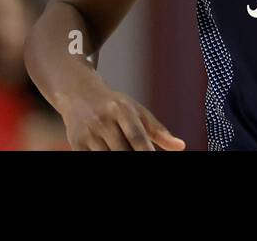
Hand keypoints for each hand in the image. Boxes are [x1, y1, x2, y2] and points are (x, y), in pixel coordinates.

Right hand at [56, 76, 184, 150]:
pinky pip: (91, 158)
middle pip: (121, 151)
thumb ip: (159, 131)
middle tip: (144, 164)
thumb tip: (181, 147)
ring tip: (126, 153)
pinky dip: (102, 159)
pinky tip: (111, 154)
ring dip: (117, 159)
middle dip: (132, 159)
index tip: (154, 159)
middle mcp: (103, 120)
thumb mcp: (138, 111)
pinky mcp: (76, 143)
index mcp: (122, 110)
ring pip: (106, 157)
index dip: (146, 153)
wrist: (78, 92)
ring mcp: (88, 132)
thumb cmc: (115, 105)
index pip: (137, 137)